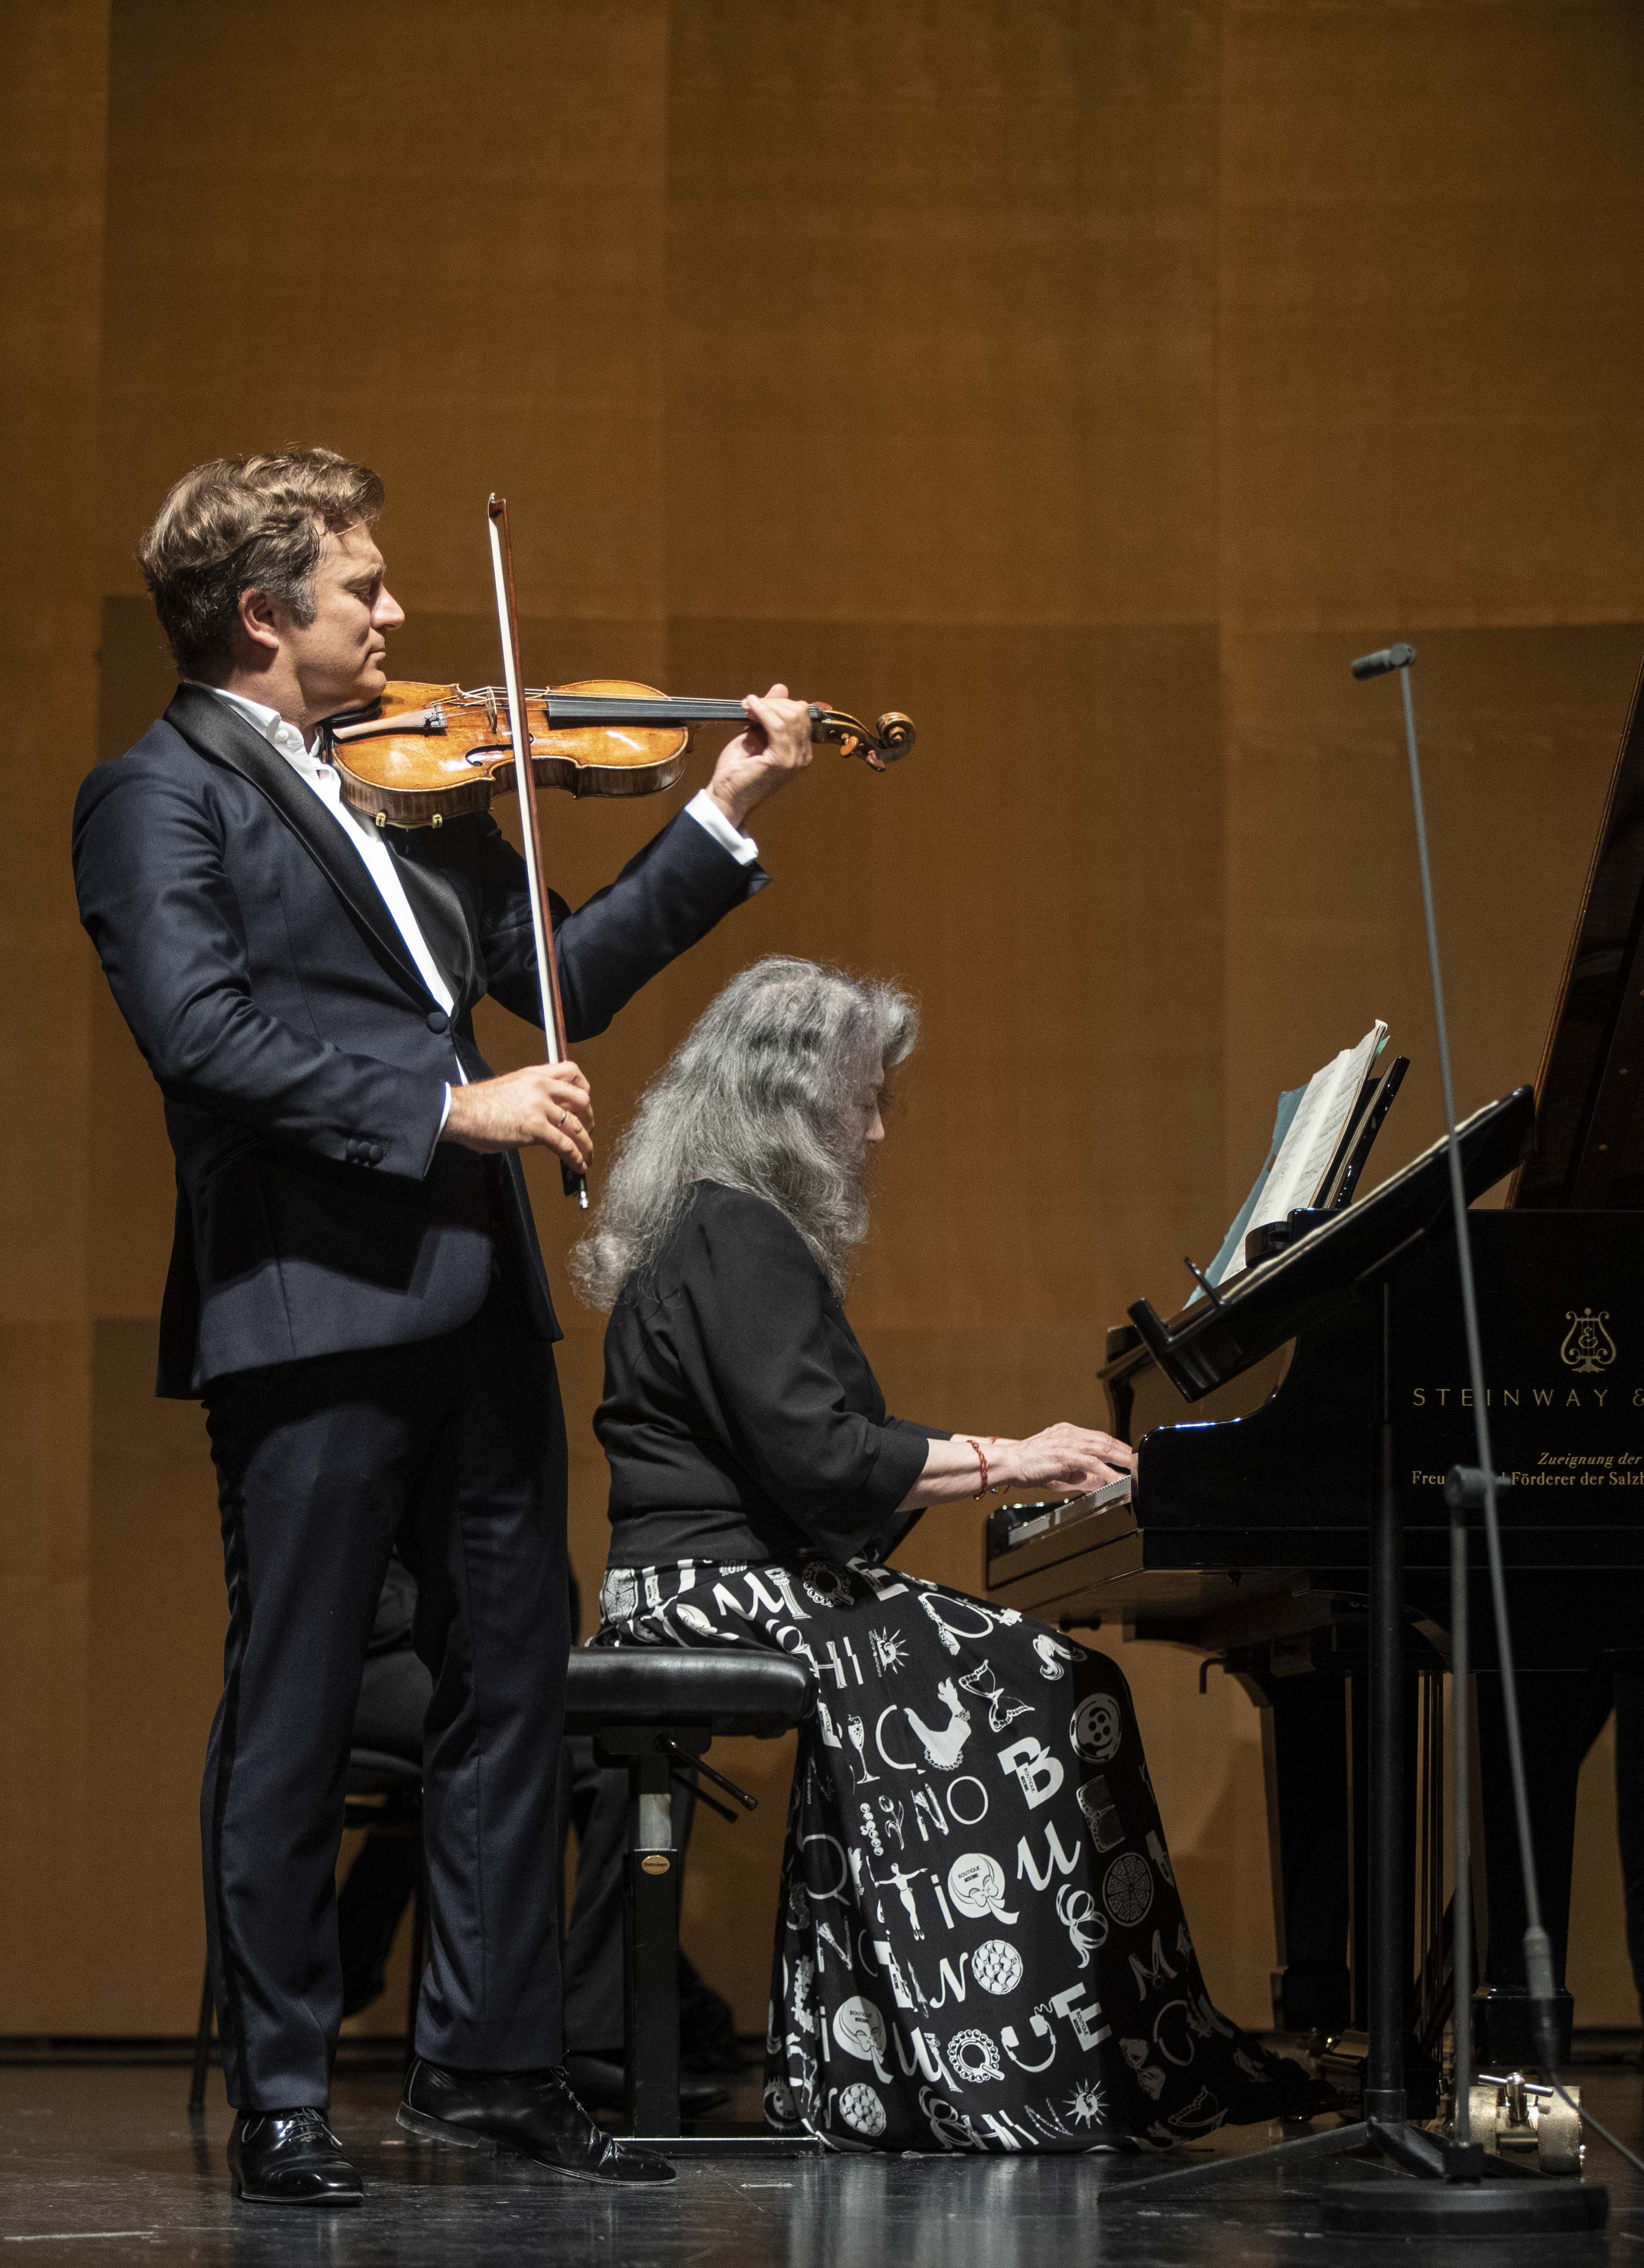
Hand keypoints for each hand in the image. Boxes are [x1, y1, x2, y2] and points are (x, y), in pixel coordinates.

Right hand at [440, 1062, 592, 1169]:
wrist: (460, 1111)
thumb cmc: (477, 1104)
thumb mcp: (511, 1089)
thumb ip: (530, 1097)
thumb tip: (542, 1114)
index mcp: (535, 1075)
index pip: (572, 1071)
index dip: (584, 1088)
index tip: (584, 1104)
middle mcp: (542, 1087)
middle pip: (582, 1099)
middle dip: (589, 1119)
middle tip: (586, 1132)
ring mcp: (540, 1107)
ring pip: (577, 1126)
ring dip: (585, 1144)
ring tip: (587, 1156)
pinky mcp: (535, 1128)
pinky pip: (564, 1144)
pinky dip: (575, 1157)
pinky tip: (577, 1165)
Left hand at [704, 683, 813, 830]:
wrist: (727, 795)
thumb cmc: (739, 769)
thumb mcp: (756, 733)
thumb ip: (770, 713)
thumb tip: (781, 687)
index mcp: (800, 750)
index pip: (801, 714)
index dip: (779, 703)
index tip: (756, 702)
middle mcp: (803, 756)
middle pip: (798, 713)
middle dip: (773, 702)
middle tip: (750, 703)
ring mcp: (795, 759)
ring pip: (790, 717)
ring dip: (766, 706)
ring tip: (747, 706)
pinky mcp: (782, 761)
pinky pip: (779, 726)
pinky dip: (763, 712)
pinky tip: (750, 708)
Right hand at [995, 1424, 1135, 1493]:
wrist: (1008, 1462)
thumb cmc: (1029, 1465)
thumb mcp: (1059, 1469)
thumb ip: (1081, 1475)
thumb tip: (1101, 1483)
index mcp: (1067, 1433)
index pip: (1098, 1437)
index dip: (1116, 1445)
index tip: (1129, 1454)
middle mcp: (1069, 1434)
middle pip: (1105, 1440)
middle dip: (1124, 1451)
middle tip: (1139, 1462)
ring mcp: (1067, 1443)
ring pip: (1102, 1449)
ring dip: (1121, 1460)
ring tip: (1135, 1470)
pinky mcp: (1065, 1455)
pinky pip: (1092, 1464)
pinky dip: (1108, 1473)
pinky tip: (1117, 1481)